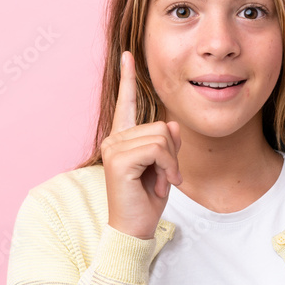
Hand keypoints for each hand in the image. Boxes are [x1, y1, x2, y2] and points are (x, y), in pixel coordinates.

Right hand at [102, 50, 182, 239]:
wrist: (135, 229)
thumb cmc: (147, 201)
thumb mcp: (165, 166)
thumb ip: (167, 143)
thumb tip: (171, 125)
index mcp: (122, 139)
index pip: (127, 104)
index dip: (128, 79)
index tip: (128, 55)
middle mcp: (114, 139)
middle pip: (160, 126)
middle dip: (171, 154)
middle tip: (163, 177)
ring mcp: (114, 148)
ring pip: (161, 137)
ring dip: (170, 163)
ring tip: (160, 182)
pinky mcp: (119, 159)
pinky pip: (158, 149)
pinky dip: (167, 167)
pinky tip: (159, 184)